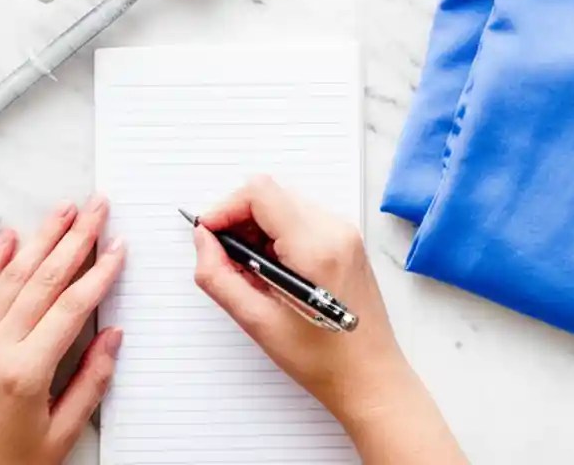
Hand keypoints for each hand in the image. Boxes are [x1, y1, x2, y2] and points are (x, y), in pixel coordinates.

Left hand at [0, 196, 125, 464]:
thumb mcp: (60, 435)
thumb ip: (90, 382)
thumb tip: (113, 337)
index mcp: (25, 373)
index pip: (72, 307)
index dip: (99, 273)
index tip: (119, 247)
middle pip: (42, 280)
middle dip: (74, 238)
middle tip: (96, 207)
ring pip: (10, 279)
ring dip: (39, 239)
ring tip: (62, 210)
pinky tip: (8, 239)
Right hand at [192, 177, 465, 463]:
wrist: (370, 379)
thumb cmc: (324, 361)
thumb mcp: (258, 321)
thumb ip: (219, 276)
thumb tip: (203, 241)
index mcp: (316, 248)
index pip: (260, 193)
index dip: (225, 208)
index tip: (209, 234)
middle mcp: (335, 231)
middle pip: (271, 196)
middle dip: (239, 221)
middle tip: (228, 261)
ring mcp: (345, 235)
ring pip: (284, 206)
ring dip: (258, 231)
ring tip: (253, 275)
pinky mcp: (347, 243)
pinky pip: (301, 221)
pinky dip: (278, 238)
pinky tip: (274, 274)